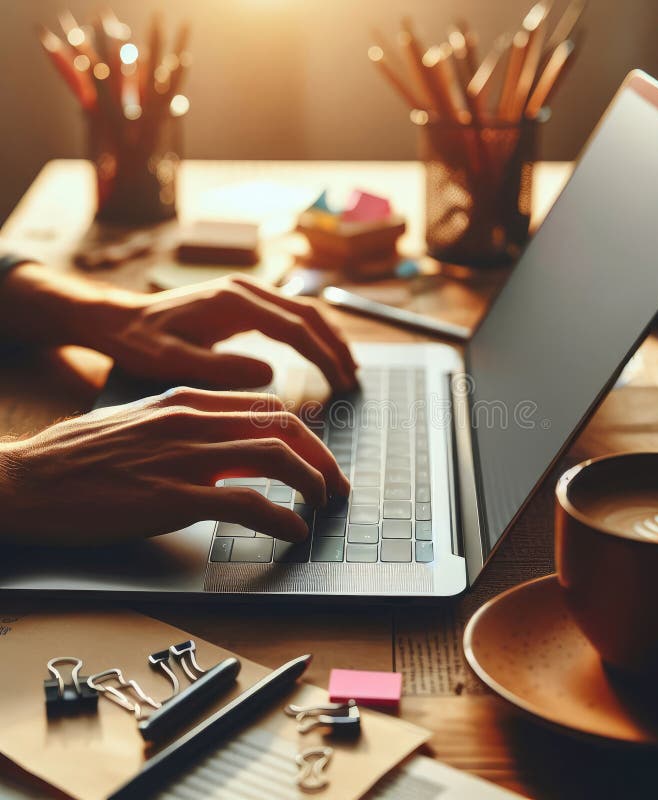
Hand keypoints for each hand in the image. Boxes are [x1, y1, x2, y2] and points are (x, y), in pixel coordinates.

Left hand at [0, 265, 357, 390]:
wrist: (118, 319)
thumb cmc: (140, 342)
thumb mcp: (172, 362)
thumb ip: (220, 367)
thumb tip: (271, 375)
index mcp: (233, 302)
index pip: (294, 327)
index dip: (323, 356)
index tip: (341, 381)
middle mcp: (245, 290)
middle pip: (309, 313)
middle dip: (336, 346)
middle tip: (353, 378)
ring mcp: (246, 292)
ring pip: (304, 310)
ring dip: (329, 337)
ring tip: (348, 368)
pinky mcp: (243, 301)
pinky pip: (290, 314)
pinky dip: (312, 333)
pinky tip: (320, 352)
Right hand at [0, 388, 349, 546]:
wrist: (25, 482)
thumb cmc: (76, 458)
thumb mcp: (137, 423)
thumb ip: (183, 425)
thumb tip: (224, 444)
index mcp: (184, 400)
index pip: (266, 405)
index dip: (302, 433)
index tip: (316, 457)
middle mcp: (191, 420)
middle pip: (283, 426)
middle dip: (321, 456)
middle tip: (336, 484)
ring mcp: (183, 457)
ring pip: (275, 457)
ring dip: (311, 483)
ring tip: (321, 505)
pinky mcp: (172, 498)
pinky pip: (248, 503)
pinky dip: (281, 517)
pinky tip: (293, 530)